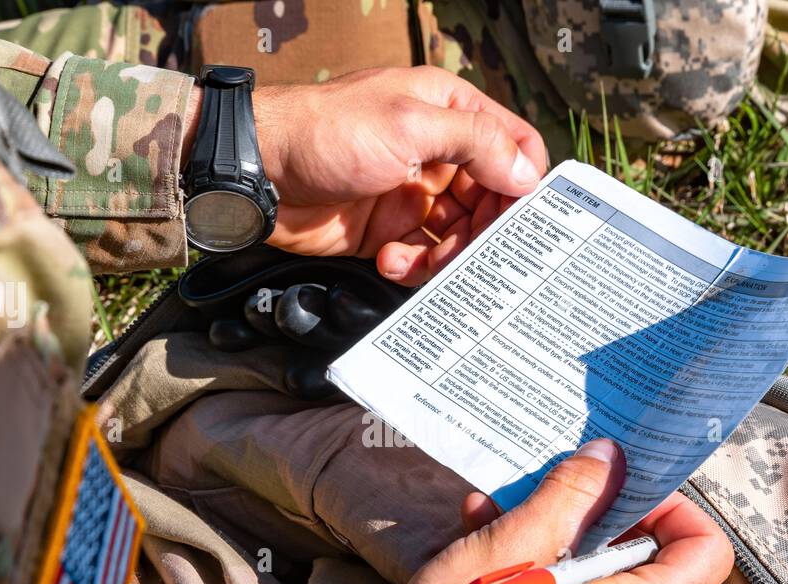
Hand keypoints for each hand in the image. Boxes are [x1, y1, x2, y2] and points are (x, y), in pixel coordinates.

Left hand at [250, 67, 546, 285]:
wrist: (259, 173)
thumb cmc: (325, 132)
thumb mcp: (408, 125)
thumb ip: (476, 143)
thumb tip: (527, 171)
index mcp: (448, 112)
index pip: (513, 144)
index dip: (524, 181)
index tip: (523, 215)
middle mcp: (437, 154)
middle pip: (492, 200)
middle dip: (485, 230)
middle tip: (469, 249)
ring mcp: (413, 194)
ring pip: (460, 236)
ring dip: (448, 255)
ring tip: (420, 259)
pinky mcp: (388, 232)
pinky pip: (424, 257)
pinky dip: (415, 266)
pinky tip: (390, 260)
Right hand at [367, 440, 733, 583]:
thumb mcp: (520, 539)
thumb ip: (574, 493)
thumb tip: (610, 457)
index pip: (706, 551)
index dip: (674, 505)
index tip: (622, 484)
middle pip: (648, 565)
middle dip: (597, 516)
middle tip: (554, 486)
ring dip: (554, 538)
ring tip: (500, 507)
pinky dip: (536, 575)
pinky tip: (481, 538)